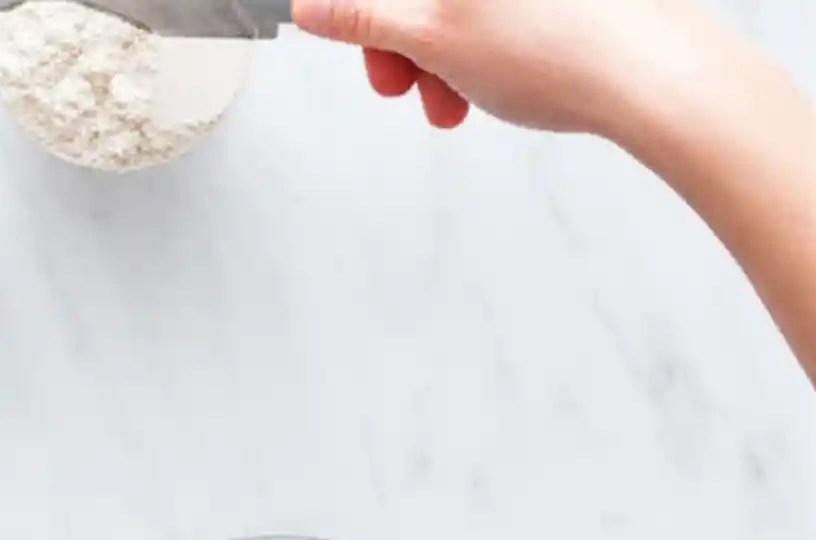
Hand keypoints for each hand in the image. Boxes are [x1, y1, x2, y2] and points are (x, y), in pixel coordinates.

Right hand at [292, 0, 714, 133]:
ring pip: (460, 1)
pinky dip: (482, 40)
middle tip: (397, 84)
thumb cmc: (558, 51)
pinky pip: (500, 7)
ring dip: (438, 51)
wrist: (657, 77)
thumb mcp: (431, 39)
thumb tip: (312, 7)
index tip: (348, 36)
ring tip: (451, 100)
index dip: (356, 12)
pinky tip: (490, 82)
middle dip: (398, 37)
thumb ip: (362, 18)